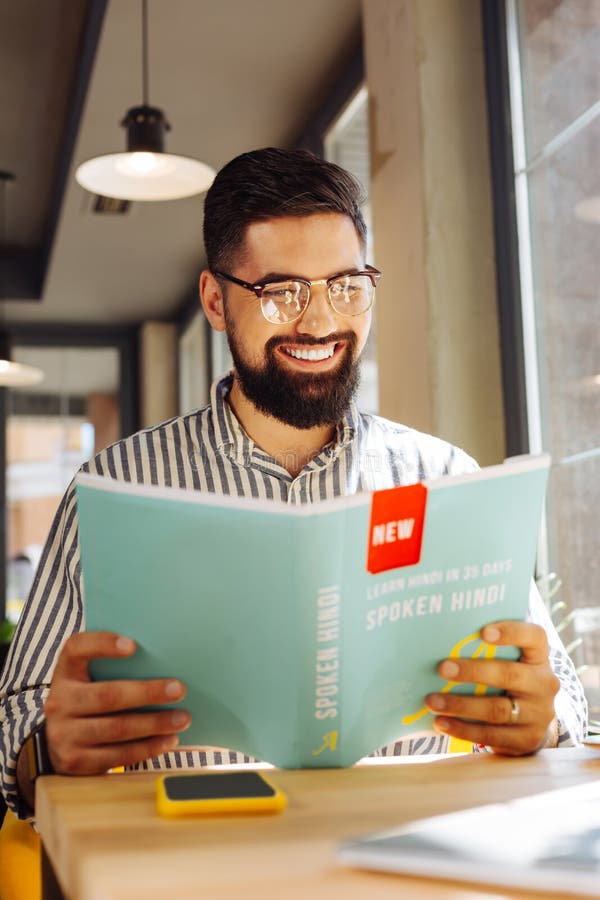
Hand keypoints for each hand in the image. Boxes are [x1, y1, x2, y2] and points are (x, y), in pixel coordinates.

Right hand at [43, 631, 190, 774]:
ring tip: (182, 718)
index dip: (103, 644)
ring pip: (117, 728)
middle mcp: (60, 702)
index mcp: (66, 673)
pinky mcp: (77, 762)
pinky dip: (148, 747)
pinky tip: (169, 740)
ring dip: (154, 723)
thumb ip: (114, 667)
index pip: (76, 649)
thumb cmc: (89, 699)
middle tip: (179, 689)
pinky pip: (118, 755)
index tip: (133, 646)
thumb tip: (165, 659)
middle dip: (147, 692)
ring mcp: (65, 735)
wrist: (58, 744)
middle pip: (107, 695)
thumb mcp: (90, 679)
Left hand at [425, 621, 559, 754]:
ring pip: (497, 709)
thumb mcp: (508, 661)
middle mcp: (544, 683)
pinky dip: (463, 729)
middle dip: (473, 671)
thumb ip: (486, 650)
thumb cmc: (507, 679)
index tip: (483, 632)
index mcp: (539, 656)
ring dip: (460, 705)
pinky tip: (442, 723)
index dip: (511, 632)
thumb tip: (440, 639)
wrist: (530, 722)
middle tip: (442, 669)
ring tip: (432, 702)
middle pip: (509, 675)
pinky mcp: (527, 740)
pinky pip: (492, 735)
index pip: (534, 637)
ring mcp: (539, 714)